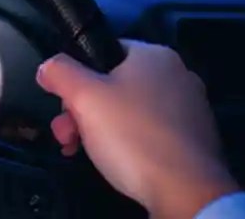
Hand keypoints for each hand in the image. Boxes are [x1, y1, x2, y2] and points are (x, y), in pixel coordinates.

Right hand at [36, 40, 238, 218]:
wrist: (185, 190)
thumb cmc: (132, 135)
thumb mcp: (83, 97)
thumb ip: (59, 72)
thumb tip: (48, 68)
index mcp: (154, 55)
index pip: (104, 53)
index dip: (77, 77)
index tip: (64, 106)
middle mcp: (178, 75)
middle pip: (115, 85)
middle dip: (83, 110)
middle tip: (68, 136)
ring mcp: (191, 108)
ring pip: (132, 111)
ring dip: (101, 129)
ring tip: (84, 152)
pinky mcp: (196, 140)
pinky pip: (153, 133)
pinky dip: (131, 144)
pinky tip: (119, 163)